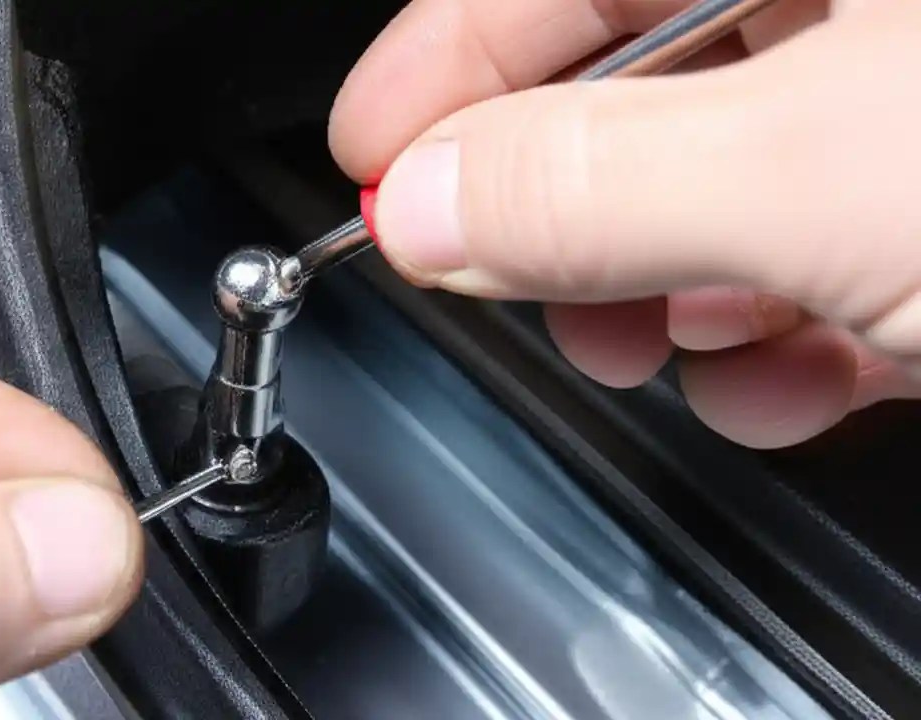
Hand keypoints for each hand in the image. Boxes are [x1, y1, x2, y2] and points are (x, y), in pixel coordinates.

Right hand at [330, 0, 920, 447]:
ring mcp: (905, 112)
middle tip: (492, 277)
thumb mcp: (824, 171)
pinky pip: (811, 266)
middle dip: (552, 211)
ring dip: (658, 302)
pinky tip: (784, 388)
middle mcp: (862, 10)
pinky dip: (773, 348)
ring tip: (653, 352)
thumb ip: (597, 184)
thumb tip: (427, 203)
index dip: (443, 61)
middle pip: (627, 88)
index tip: (370, 163)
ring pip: (709, 192)